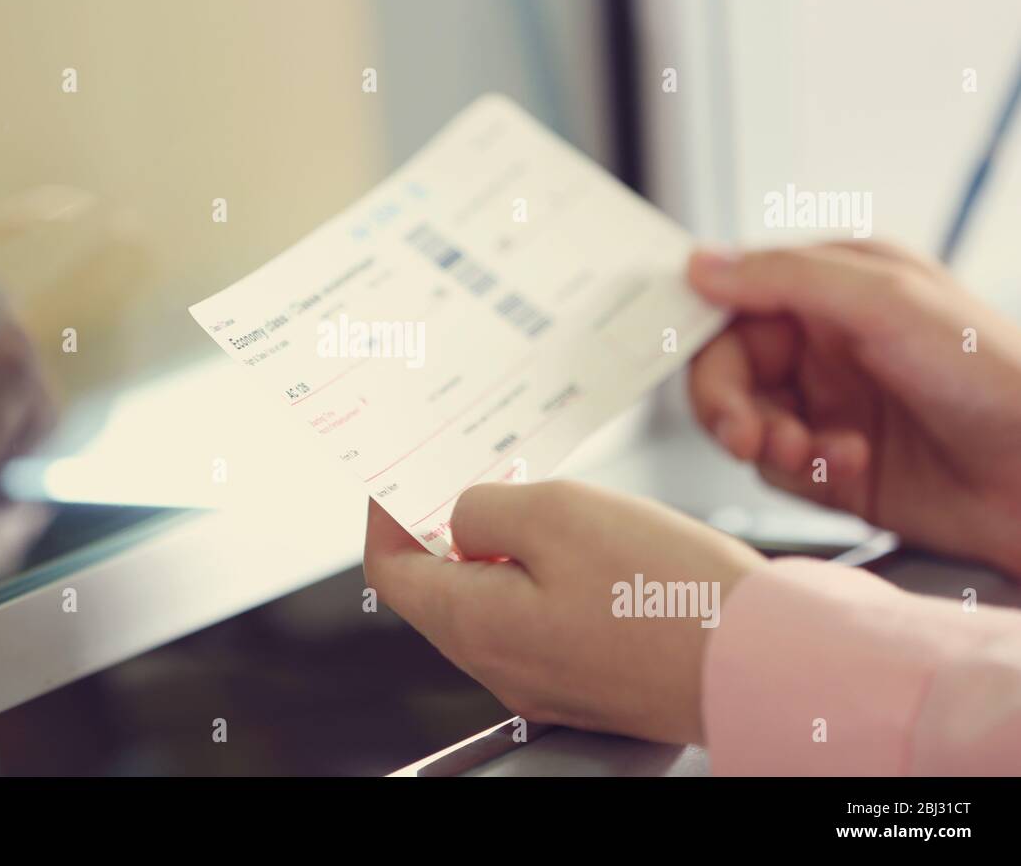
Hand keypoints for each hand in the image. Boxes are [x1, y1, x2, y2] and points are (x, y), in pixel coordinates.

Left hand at [363, 481, 765, 743]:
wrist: (768, 665)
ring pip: (493, 605)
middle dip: (445, 527)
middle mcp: (503, 667)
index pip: (393, 572)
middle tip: (474, 475)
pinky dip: (540, 579)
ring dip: (499, 551)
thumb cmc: (670, 592)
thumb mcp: (559, 514)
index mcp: (478, 627)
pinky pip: (540, 623)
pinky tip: (579, 545)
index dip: (389, 517)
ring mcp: (547, 681)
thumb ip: (485, 511)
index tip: (403, 479)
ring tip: (536, 501)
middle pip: (440, 591)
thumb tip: (462, 519)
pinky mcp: (591, 682)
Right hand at [688, 242, 1020, 575]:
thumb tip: (700, 264)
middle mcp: (823, 344)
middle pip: (726, 367)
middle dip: (728, 403)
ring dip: (768, 440)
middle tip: (743, 434)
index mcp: (834, 287)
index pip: (734, 299)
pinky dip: (803, 469)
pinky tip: (850, 465)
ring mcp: (826, 405)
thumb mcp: (884, 302)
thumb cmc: (993, 374)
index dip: (703, 328)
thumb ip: (785, 277)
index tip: (681, 355)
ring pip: (742, 420)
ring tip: (810, 453)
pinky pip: (775, 467)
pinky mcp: (831, 464)